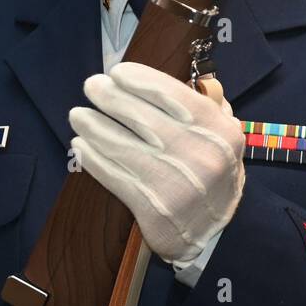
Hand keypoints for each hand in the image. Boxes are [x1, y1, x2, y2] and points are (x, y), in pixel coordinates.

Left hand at [69, 62, 244, 267]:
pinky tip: (81, 146)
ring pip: (123, 145)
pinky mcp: (151, 206)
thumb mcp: (227, 138)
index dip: (140, 80)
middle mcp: (198, 153)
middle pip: (143, 117)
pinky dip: (93, 159)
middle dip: (111, 98)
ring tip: (78, 114)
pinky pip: (114, 176)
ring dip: (94, 127)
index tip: (118, 72)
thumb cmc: (216, 175)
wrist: (215, 234)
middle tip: (91, 86)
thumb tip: (198, 80)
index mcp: (218, 130)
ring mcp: (174, 182)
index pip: (173, 95)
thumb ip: (213, 107)